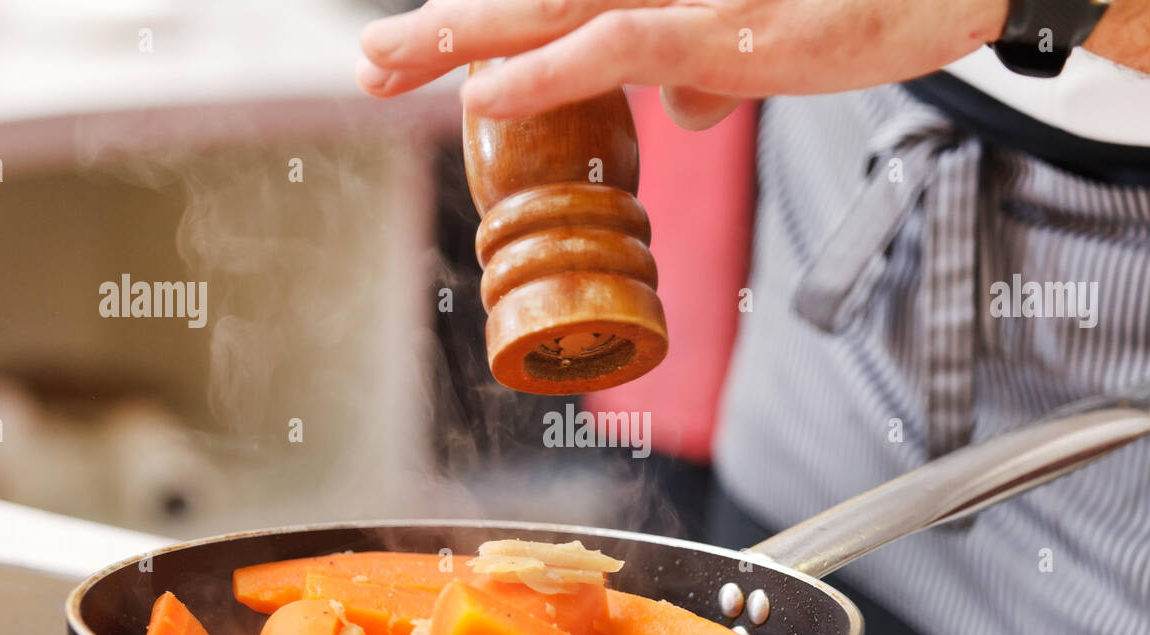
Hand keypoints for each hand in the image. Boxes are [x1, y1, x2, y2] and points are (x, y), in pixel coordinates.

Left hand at [357, 0, 1007, 129]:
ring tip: (385, 65)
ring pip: (555, 8)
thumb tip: (679, 110)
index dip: (500, 25)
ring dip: (463, 38)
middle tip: (374, 59)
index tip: (440, 56)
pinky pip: (620, 45)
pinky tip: (485, 88)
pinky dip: (548, 72)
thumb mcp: (774, 33)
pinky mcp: (726, 28)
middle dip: (449, 29)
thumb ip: (711, 65)